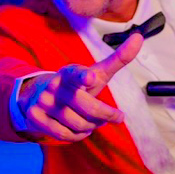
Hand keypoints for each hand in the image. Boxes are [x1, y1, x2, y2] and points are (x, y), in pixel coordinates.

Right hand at [17, 33, 142, 140]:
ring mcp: (43, 101)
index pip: (77, 73)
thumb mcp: (96, 73)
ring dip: (91, 127)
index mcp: (70, 72)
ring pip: (78, 124)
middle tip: (116, 117)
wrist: (37, 96)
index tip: (92, 77)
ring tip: (92, 122)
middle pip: (88, 107)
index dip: (84, 76)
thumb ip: (118, 59)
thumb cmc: (76, 85)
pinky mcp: (35, 117)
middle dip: (105, 115)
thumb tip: (139, 37)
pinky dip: (77, 136)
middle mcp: (55, 85)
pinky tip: (79, 130)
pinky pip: (65, 135)